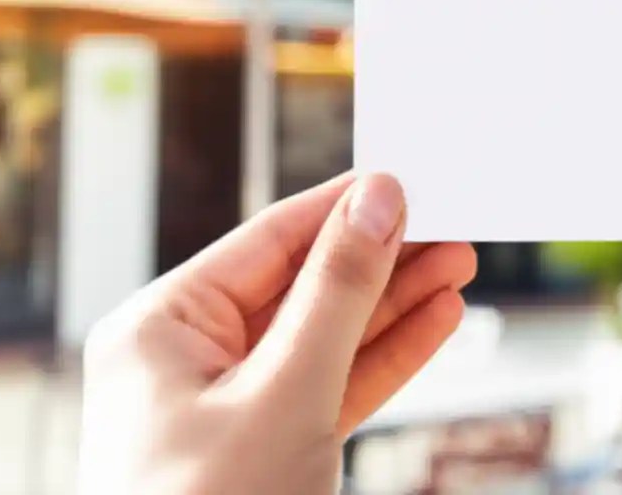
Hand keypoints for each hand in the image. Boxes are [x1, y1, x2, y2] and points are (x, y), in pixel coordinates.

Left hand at [78, 174, 475, 494]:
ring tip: (460, 264)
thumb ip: (337, 294)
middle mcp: (193, 357)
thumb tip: (378, 202)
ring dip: (398, 303)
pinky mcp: (272, 440)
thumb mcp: (284, 392)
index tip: (409, 180)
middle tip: (453, 224)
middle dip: (385, 258)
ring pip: (330, 334)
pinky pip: (336, 382)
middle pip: (307, 285)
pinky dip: (388, 356)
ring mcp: (233, 402)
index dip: (345, 207)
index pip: (270, 241)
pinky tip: (436, 321)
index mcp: (161, 328)